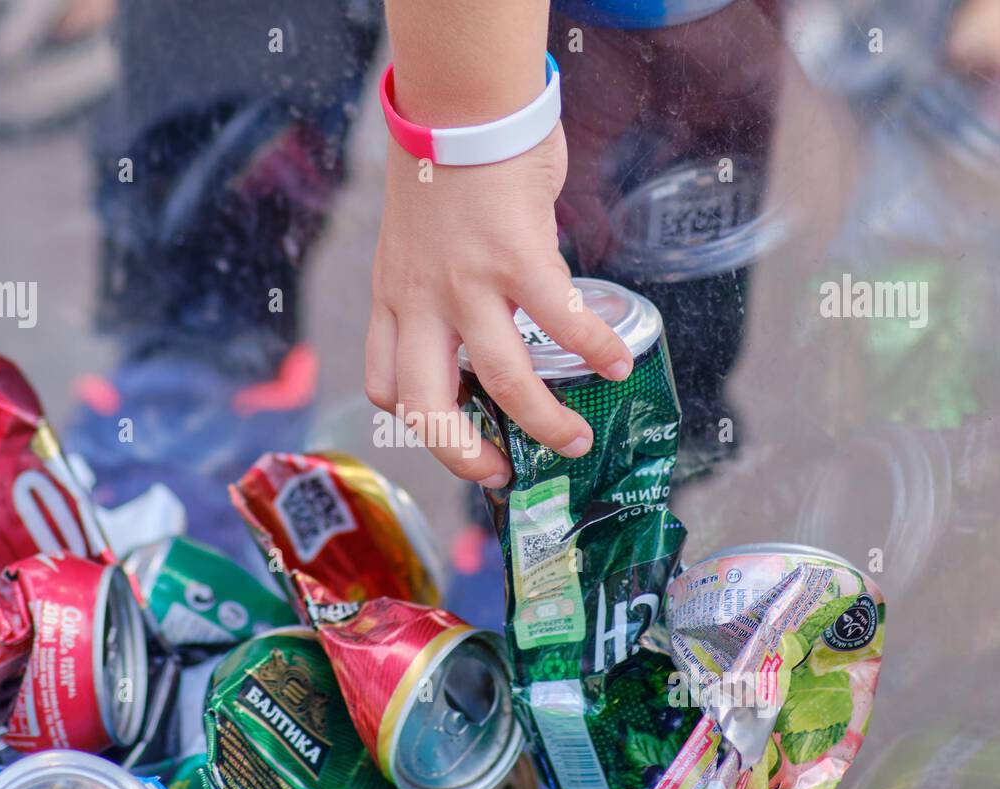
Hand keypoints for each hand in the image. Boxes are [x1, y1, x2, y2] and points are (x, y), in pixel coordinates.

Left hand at [366, 122, 632, 486]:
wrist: (461, 104)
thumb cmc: (445, 167)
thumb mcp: (416, 239)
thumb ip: (438, 285)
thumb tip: (491, 314)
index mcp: (392, 298)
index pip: (382, 382)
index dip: (413, 420)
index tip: (451, 431)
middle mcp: (419, 301)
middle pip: (425, 409)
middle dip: (463, 457)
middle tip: (501, 472)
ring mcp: (465, 284)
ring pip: (502, 380)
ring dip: (544, 422)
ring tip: (577, 438)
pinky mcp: (516, 259)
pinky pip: (561, 323)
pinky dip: (594, 350)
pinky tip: (617, 361)